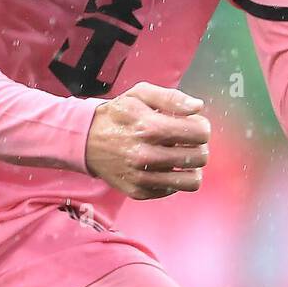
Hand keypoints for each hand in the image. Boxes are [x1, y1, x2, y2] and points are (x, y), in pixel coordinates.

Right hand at [85, 82, 209, 199]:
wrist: (85, 140)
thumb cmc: (118, 115)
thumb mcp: (140, 94)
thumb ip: (171, 97)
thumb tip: (198, 107)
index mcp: (149, 127)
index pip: (200, 133)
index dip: (202, 127)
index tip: (193, 125)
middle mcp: (145, 155)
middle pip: (200, 157)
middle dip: (199, 146)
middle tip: (187, 141)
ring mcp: (142, 177)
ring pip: (192, 180)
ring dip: (191, 166)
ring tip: (181, 156)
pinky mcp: (139, 192)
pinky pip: (173, 190)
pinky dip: (172, 178)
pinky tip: (162, 166)